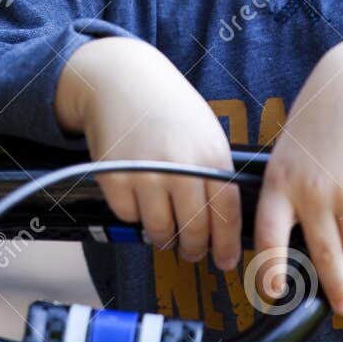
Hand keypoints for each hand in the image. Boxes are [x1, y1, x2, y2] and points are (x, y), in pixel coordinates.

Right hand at [56, 37, 242, 268]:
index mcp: (211, 155)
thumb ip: (215, 174)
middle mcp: (181, 167)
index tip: (224, 262)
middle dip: (194, 248)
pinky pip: (129, 217)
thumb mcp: (206, 134)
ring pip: (160, 231)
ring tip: (163, 224)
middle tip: (192, 251)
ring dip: (163, 236)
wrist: (123, 80)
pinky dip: (134, 212)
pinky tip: (137, 191)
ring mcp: (146, 174)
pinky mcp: (115, 178)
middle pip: (194, 231)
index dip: (227, 245)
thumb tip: (224, 225)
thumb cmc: (169, 110)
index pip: (227, 214)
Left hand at [252, 33, 342, 315]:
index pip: (269, 238)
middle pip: (323, 256)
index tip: (273, 291)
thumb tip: (292, 233)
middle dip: (335, 288)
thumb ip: (289, 190)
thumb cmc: (320, 115)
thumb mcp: (288, 149)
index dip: (269, 271)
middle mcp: (314, 192)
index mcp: (281, 181)